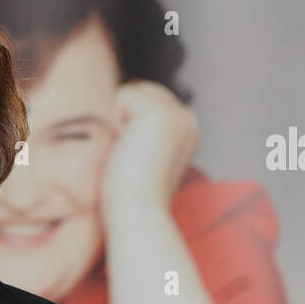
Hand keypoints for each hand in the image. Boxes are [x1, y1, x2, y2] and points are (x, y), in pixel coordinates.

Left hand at [100, 81, 199, 217]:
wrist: (138, 214)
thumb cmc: (130, 195)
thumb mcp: (140, 155)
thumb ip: (141, 129)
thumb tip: (123, 100)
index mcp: (186, 129)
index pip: (147, 97)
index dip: (129, 122)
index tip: (137, 157)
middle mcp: (188, 118)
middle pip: (139, 89)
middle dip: (124, 118)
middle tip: (132, 156)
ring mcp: (178, 113)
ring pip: (130, 91)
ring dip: (120, 121)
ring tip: (131, 153)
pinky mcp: (161, 113)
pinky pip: (122, 95)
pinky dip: (116, 122)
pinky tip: (129, 148)